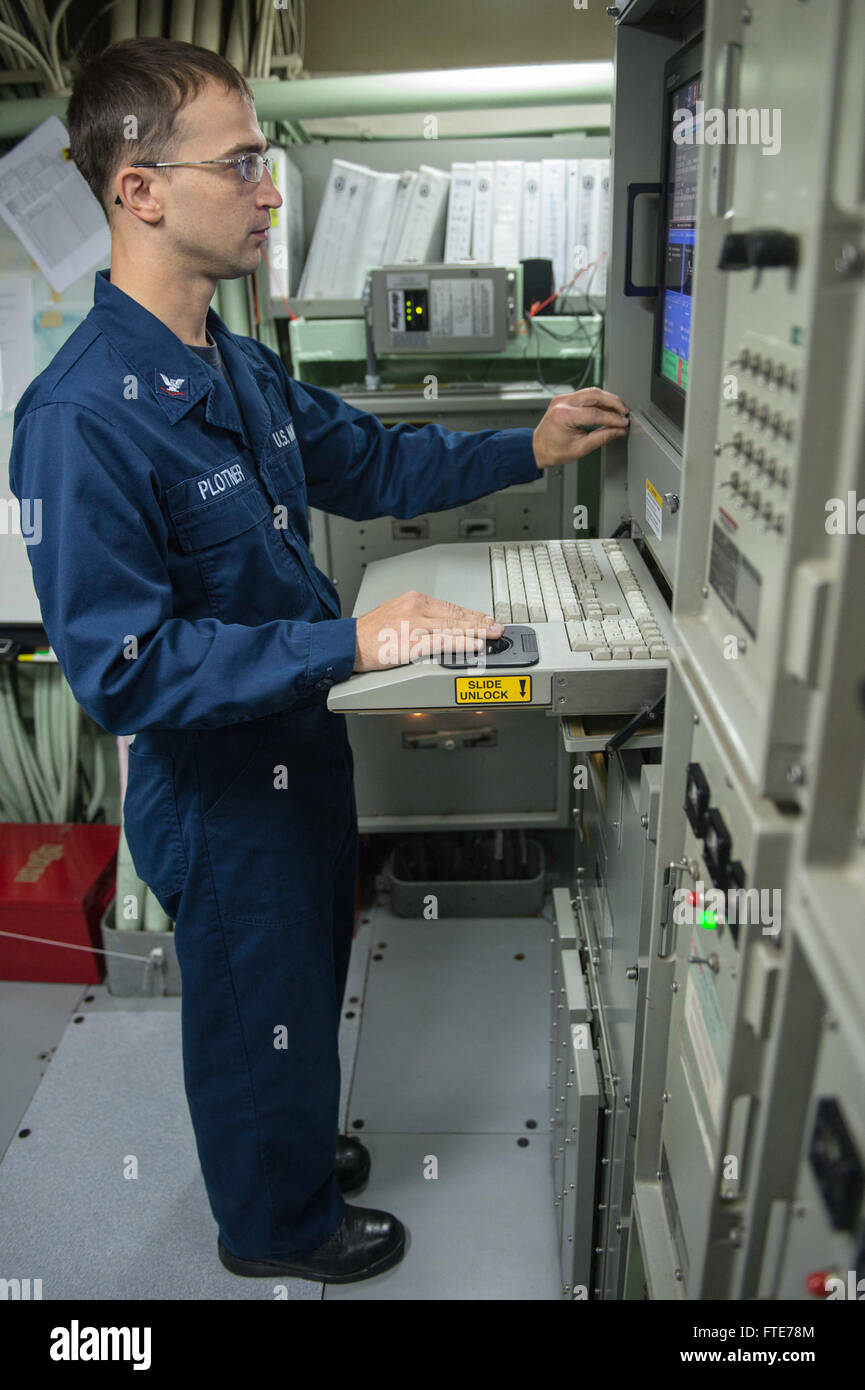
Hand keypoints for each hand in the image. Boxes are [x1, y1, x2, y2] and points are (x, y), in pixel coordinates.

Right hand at [354, 591, 501, 672]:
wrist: (348, 643)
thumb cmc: (369, 633)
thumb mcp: (396, 613)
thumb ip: (419, 617)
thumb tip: (443, 626)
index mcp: (413, 600)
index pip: (450, 607)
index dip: (471, 615)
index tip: (485, 619)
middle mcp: (416, 608)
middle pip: (455, 615)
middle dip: (479, 621)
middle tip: (497, 626)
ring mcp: (414, 626)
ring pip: (452, 627)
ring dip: (476, 631)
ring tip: (492, 634)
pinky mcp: (411, 643)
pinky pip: (442, 643)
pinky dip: (461, 643)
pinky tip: (474, 644)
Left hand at [533, 387, 629, 468]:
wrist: (538, 447)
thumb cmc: (553, 450)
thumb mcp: (580, 448)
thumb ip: (601, 437)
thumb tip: (618, 430)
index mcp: (563, 416)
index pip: (595, 413)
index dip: (612, 418)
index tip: (623, 423)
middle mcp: (562, 403)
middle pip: (595, 395)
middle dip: (613, 403)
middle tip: (625, 412)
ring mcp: (563, 398)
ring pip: (592, 391)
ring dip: (608, 399)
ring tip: (619, 410)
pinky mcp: (565, 398)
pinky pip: (586, 394)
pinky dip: (599, 400)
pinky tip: (608, 407)